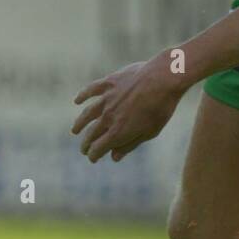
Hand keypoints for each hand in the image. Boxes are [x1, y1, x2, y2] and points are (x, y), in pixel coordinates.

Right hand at [71, 55, 187, 161]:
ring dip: (80, 123)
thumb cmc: (161, 108)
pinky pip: (91, 90)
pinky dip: (82, 96)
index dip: (93, 155)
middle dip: (86, 143)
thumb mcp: (150, 132)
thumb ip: (130, 144)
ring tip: (75, 130)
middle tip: (83, 149)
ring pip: (87, 113)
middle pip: (92, 133)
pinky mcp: (109, 83)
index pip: (98, 148)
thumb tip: (114, 157)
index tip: (93, 158)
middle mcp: (108, 116)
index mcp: (118, 131)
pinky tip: (77, 101)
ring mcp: (107, 99)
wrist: (163, 79)